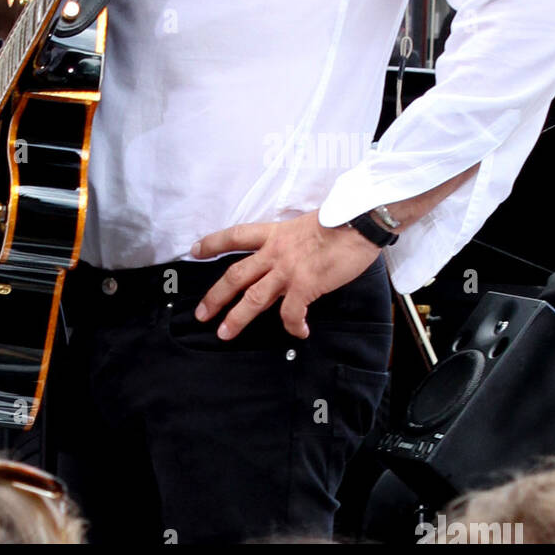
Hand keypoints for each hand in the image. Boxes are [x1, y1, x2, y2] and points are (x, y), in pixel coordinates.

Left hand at [190, 211, 381, 340]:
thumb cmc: (339, 221)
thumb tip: (289, 252)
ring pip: (254, 298)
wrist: (359, 222)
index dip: (212, 243)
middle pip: (235, 275)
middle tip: (201, 313)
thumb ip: (290, 240)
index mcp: (274, 233)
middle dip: (215, 296)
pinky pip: (291, 312)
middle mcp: (275, 252)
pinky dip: (292, 326)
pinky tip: (298, 333)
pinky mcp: (306, 285)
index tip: (195, 250)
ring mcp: (288, 269)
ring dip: (237, 318)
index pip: (235, 236)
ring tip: (225, 333)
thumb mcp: (305, 224)